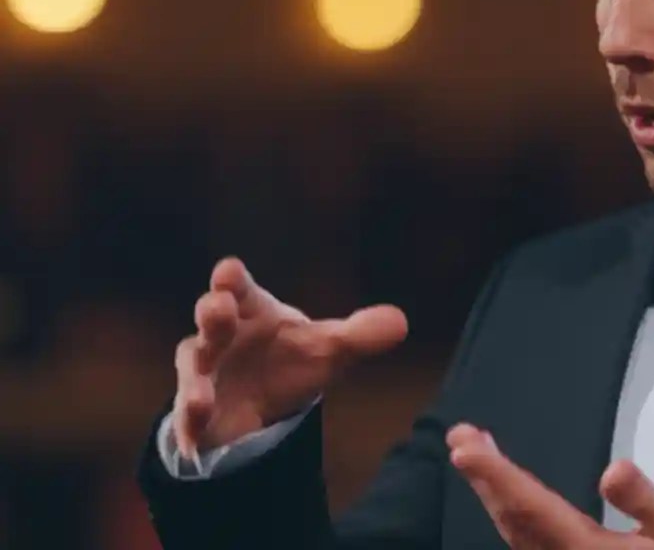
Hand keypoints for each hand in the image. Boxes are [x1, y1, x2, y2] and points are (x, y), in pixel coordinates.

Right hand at [172, 256, 407, 457]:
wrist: (266, 398)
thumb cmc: (291, 355)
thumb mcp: (328, 347)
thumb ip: (359, 334)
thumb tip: (401, 323)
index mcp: (250, 309)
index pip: (239, 288)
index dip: (232, 279)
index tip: (228, 270)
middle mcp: (220, 336)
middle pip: (212, 320)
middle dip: (212, 312)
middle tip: (217, 306)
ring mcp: (203, 373)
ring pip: (193, 370)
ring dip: (194, 383)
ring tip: (201, 399)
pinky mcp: (197, 411)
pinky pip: (188, 420)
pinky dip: (189, 429)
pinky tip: (190, 447)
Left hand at [447, 424, 653, 549]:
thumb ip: (645, 501)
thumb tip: (613, 468)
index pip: (532, 507)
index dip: (496, 476)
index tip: (464, 449)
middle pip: (512, 518)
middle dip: (484, 476)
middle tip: (460, 435)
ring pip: (513, 531)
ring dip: (492, 490)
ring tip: (474, 452)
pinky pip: (525, 539)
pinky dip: (509, 508)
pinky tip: (505, 490)